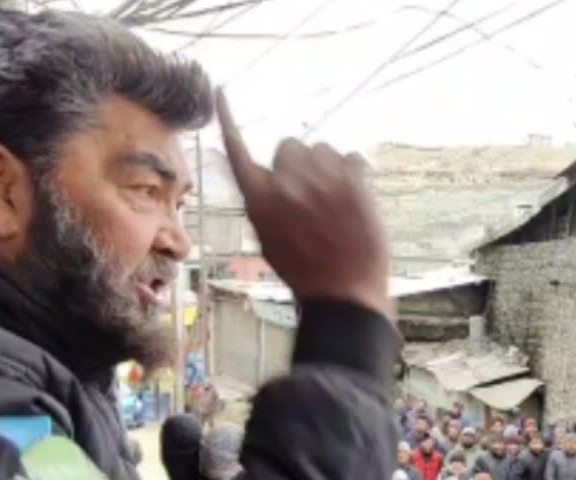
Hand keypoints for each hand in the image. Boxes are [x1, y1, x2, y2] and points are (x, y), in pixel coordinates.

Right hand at [217, 91, 390, 316]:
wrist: (344, 291)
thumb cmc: (303, 271)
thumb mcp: (268, 239)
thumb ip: (265, 203)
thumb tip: (270, 178)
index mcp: (259, 199)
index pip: (237, 151)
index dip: (229, 120)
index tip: (221, 92)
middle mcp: (286, 181)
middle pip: (289, 145)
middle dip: (299, 163)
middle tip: (311, 194)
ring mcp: (321, 177)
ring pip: (323, 147)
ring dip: (327, 165)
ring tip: (334, 202)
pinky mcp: (353, 179)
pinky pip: (352, 156)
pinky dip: (354, 172)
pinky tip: (354, 200)